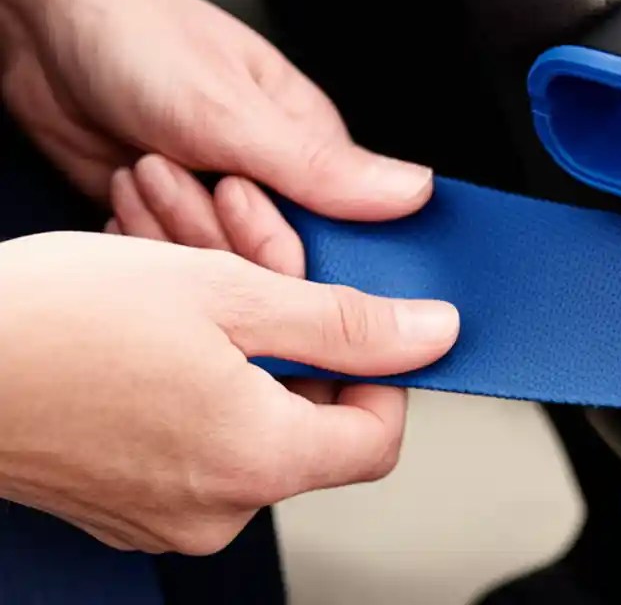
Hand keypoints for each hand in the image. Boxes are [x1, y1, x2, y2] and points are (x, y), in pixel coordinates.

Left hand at [0, 0, 431, 230]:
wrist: (42, 31)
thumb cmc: (141, 40)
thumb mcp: (234, 110)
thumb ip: (322, 168)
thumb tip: (417, 191)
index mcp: (310, 149)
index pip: (334, 239)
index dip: (285, 242)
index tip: (240, 206)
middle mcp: (269, 184)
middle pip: (267, 264)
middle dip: (210, 230)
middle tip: (177, 169)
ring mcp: (214, 206)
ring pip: (210, 270)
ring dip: (163, 226)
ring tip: (144, 164)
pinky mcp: (163, 224)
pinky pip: (165, 267)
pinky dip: (135, 241)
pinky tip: (122, 195)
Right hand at [0, 230, 458, 554]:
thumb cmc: (52, 322)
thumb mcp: (227, 293)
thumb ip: (347, 324)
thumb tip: (433, 336)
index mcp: (258, 462)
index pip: (377, 435)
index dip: (375, 368)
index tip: (347, 318)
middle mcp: (215, 508)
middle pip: (303, 412)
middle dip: (286, 318)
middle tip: (241, 244)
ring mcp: (161, 511)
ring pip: (241, 406)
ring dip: (231, 324)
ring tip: (180, 252)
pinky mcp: (118, 499)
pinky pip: (187, 427)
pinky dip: (188, 364)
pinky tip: (150, 302)